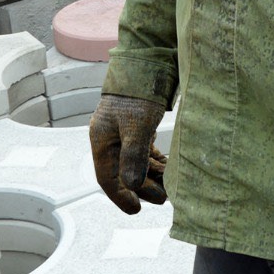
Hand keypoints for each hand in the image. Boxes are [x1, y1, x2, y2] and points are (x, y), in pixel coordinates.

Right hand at [89, 94, 166, 214]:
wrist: (149, 63)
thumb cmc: (138, 92)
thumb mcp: (137, 125)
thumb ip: (134, 155)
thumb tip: (131, 186)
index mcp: (102, 139)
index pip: (107, 177)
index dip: (120, 196)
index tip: (137, 210)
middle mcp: (111, 139)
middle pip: (124, 172)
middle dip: (143, 188)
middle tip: (164, 198)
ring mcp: (124, 133)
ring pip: (137, 163)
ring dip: (153, 178)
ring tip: (171, 188)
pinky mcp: (138, 128)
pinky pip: (146, 153)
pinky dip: (157, 164)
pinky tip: (169, 170)